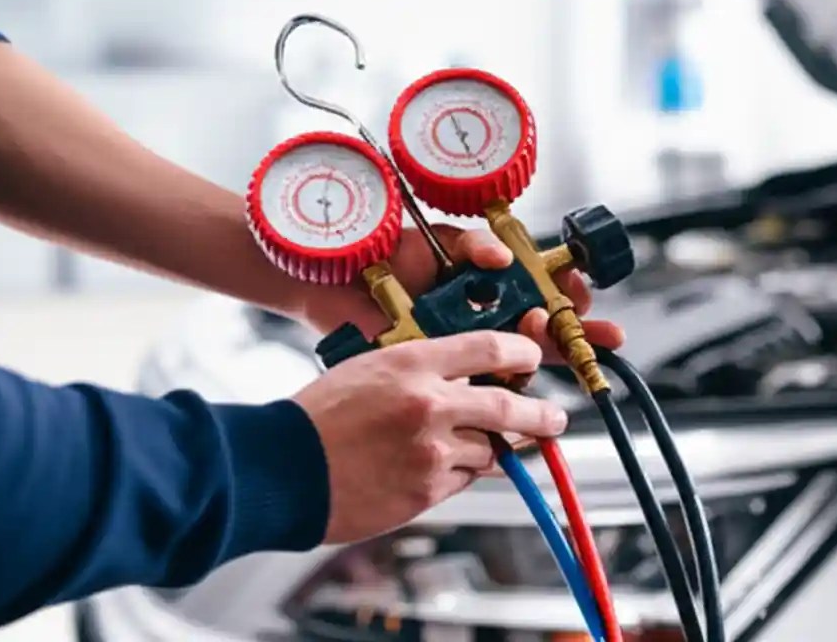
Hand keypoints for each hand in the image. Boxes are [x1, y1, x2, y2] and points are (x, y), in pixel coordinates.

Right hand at [294, 331, 564, 543]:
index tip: (531, 359)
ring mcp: (431, 450)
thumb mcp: (370, 369)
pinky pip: (466, 478)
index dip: (521, 352)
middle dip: (540, 415)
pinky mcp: (427, 489)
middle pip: (509, 406)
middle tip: (553, 418)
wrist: (283, 468)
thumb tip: (464, 380)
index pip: (489, 347)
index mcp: (412, 362)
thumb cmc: (317, 418)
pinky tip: (445, 467)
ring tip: (491, 447)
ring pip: (491, 449)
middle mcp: (429, 403)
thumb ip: (419, 371)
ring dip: (495, 448)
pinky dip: (464, 473)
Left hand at [298, 225, 625, 362]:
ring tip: (549, 338)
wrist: (330, 276)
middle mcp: (481, 317)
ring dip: (542, 352)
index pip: (542, 290)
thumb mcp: (435, 239)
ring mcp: (460, 347)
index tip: (581, 295)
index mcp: (487, 283)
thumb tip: (502, 258)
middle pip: (542, 332)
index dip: (567, 295)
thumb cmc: (381, 252)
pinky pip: (473, 386)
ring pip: (515, 362)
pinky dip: (498, 387)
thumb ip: (472, 245)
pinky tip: (515, 379)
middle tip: (602, 335)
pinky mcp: (437, 371)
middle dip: (576, 333)